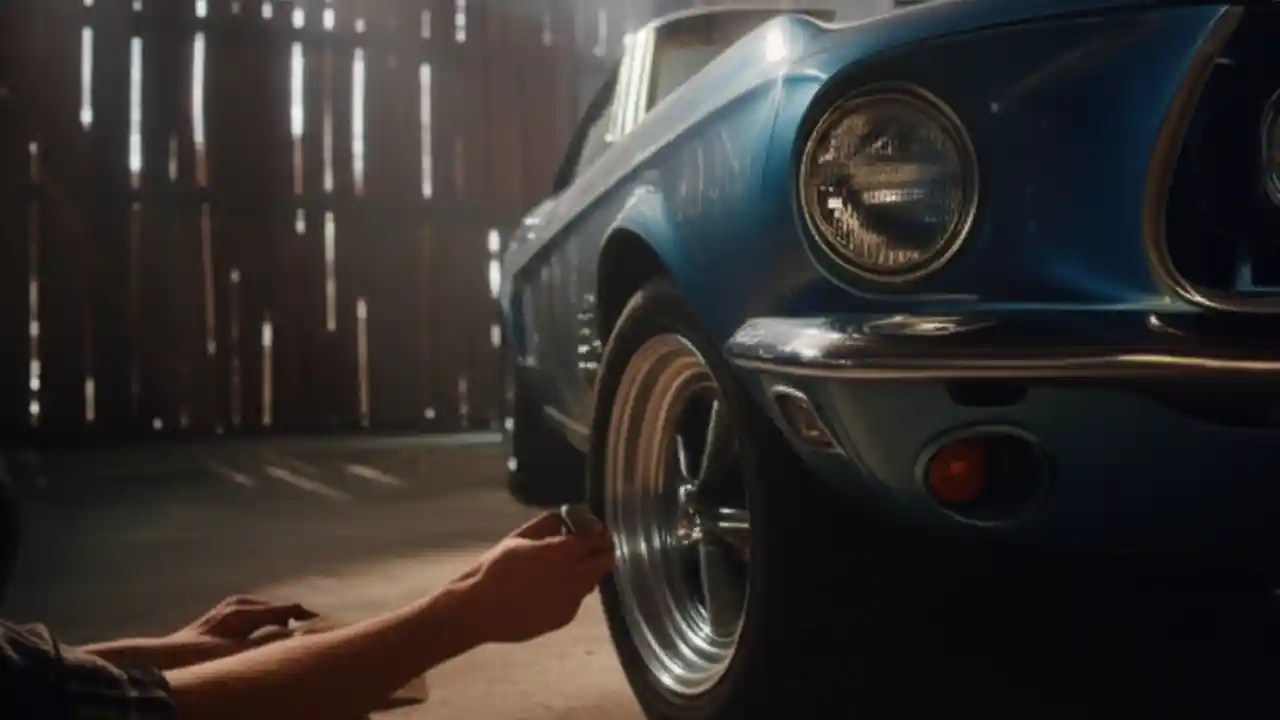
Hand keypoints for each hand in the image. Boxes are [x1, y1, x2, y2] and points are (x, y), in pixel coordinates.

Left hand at [156, 595, 318, 667]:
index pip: (287, 608)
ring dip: (282, 619)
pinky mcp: (227, 611)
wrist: (171, 653)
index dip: (307, 616)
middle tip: (316, 629)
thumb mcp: (239, 653)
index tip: (325, 623)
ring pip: (268, 609)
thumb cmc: (204, 655)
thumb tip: (295, 635)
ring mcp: (233, 605)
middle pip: (279, 607)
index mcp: (246, 611)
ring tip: (296, 631)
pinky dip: (269, 620)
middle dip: (296, 617)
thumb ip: (268, 643)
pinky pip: (257, 612)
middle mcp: (241, 603)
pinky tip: (272, 631)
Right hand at [453, 512, 613, 643]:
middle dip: (601, 550)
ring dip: (586, 571)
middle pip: (606, 560)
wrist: (480, 611)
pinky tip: (548, 589)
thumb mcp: (519, 538)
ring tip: (563, 568)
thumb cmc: (495, 569)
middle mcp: (574, 577)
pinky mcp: (565, 617)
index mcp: (562, 553)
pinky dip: (570, 590)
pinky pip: (576, 598)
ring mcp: (572, 600)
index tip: (593, 529)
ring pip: (593, 580)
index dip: (599, 531)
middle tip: (589, 546)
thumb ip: (547, 525)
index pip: (598, 537)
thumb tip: (565, 518)